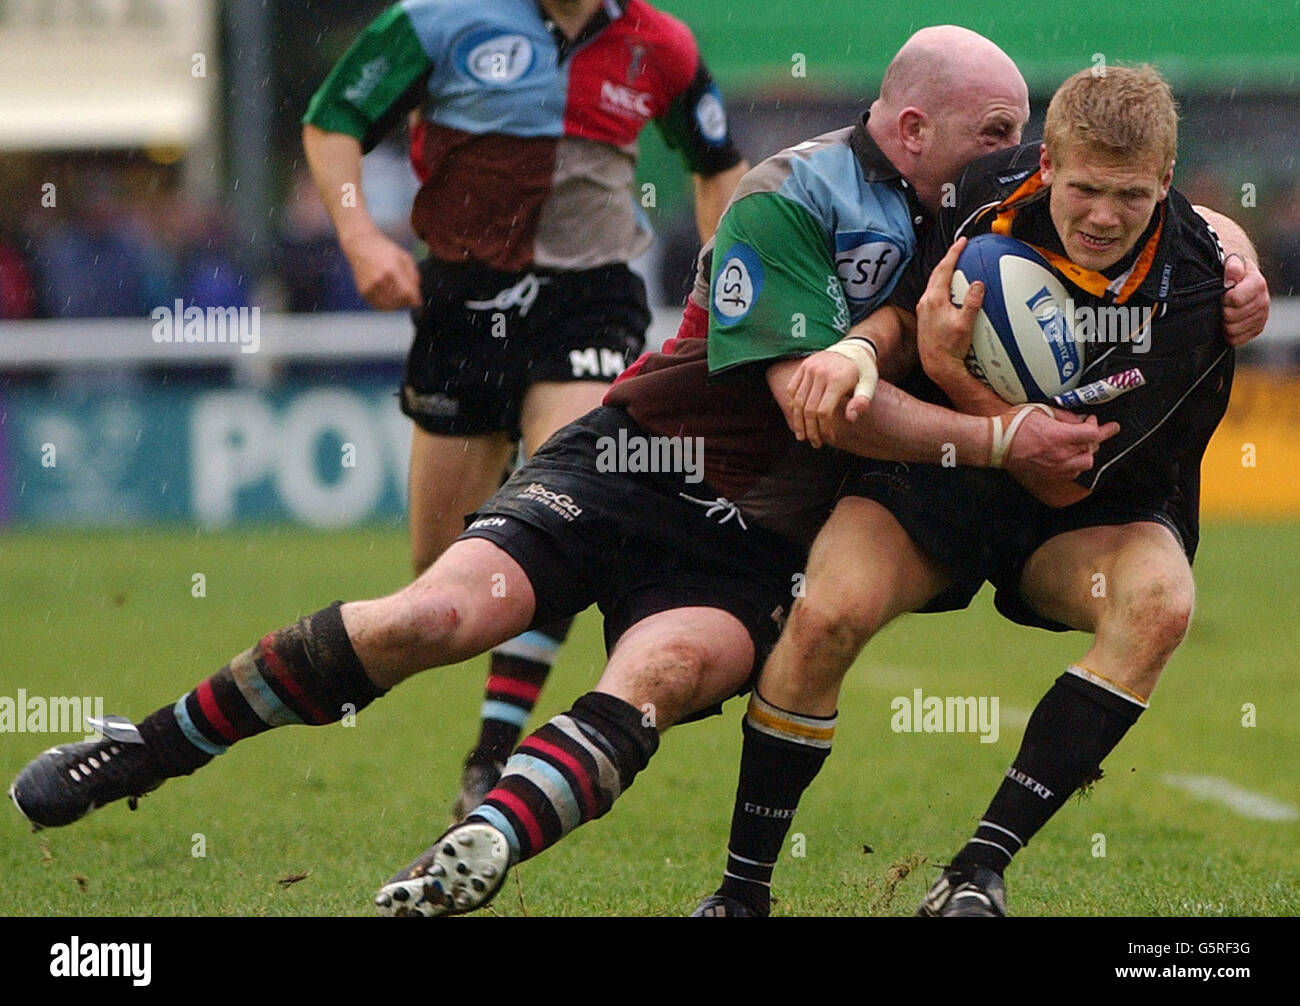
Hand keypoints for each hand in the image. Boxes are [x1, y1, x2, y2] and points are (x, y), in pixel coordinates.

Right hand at [342, 230, 421, 309]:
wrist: (360, 245)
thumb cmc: (385, 250)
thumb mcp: (405, 257)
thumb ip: (414, 278)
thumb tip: (417, 300)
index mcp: (391, 269)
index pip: (407, 293)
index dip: (415, 300)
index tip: (418, 302)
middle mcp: (379, 279)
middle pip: (399, 301)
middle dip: (406, 301)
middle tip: (407, 296)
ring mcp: (370, 286)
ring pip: (389, 306)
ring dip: (397, 304)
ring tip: (398, 295)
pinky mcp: (363, 292)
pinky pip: (379, 306)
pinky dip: (386, 304)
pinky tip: (388, 296)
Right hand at [786, 350, 868, 447]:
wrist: (853, 347)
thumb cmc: (863, 371)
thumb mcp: (870, 384)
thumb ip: (862, 401)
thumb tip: (850, 419)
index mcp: (837, 379)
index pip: (824, 411)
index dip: (824, 429)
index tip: (829, 439)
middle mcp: (820, 373)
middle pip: (808, 409)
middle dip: (811, 430)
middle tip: (815, 443)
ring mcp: (809, 369)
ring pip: (797, 402)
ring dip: (798, 422)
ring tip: (802, 436)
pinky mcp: (803, 367)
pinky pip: (792, 390)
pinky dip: (792, 406)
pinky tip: (797, 418)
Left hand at [915, 237, 982, 378]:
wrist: (937, 364)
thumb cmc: (950, 348)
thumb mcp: (965, 324)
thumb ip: (972, 302)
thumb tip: (977, 285)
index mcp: (934, 299)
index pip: (944, 269)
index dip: (954, 253)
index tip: (961, 243)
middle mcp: (926, 302)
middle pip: (937, 273)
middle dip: (948, 259)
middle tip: (959, 250)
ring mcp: (923, 309)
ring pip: (934, 283)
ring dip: (944, 273)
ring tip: (956, 267)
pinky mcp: (925, 317)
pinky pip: (934, 294)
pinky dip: (942, 286)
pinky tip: (951, 290)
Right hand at [1001, 408, 1118, 482]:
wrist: (996, 443)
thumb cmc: (1014, 424)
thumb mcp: (1040, 410)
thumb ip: (1063, 415)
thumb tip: (1079, 419)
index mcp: (1060, 435)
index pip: (1092, 433)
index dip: (1097, 425)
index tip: (1093, 420)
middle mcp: (1061, 454)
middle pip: (1093, 449)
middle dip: (1096, 437)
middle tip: (1095, 430)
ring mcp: (1056, 467)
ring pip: (1086, 463)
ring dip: (1087, 453)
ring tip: (1083, 445)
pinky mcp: (1049, 474)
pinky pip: (1073, 473)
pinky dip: (1077, 464)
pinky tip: (1071, 457)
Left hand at [1221, 253, 1268, 345]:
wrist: (1242, 279)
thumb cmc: (1234, 271)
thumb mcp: (1232, 262)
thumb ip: (1232, 267)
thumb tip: (1230, 280)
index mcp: (1257, 284)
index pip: (1235, 299)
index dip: (1224, 298)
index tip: (1222, 294)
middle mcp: (1263, 301)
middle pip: (1232, 316)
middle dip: (1222, 310)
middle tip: (1222, 304)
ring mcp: (1261, 317)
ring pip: (1233, 330)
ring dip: (1224, 322)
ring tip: (1225, 312)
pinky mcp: (1256, 329)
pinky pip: (1237, 339)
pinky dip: (1228, 334)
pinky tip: (1228, 323)